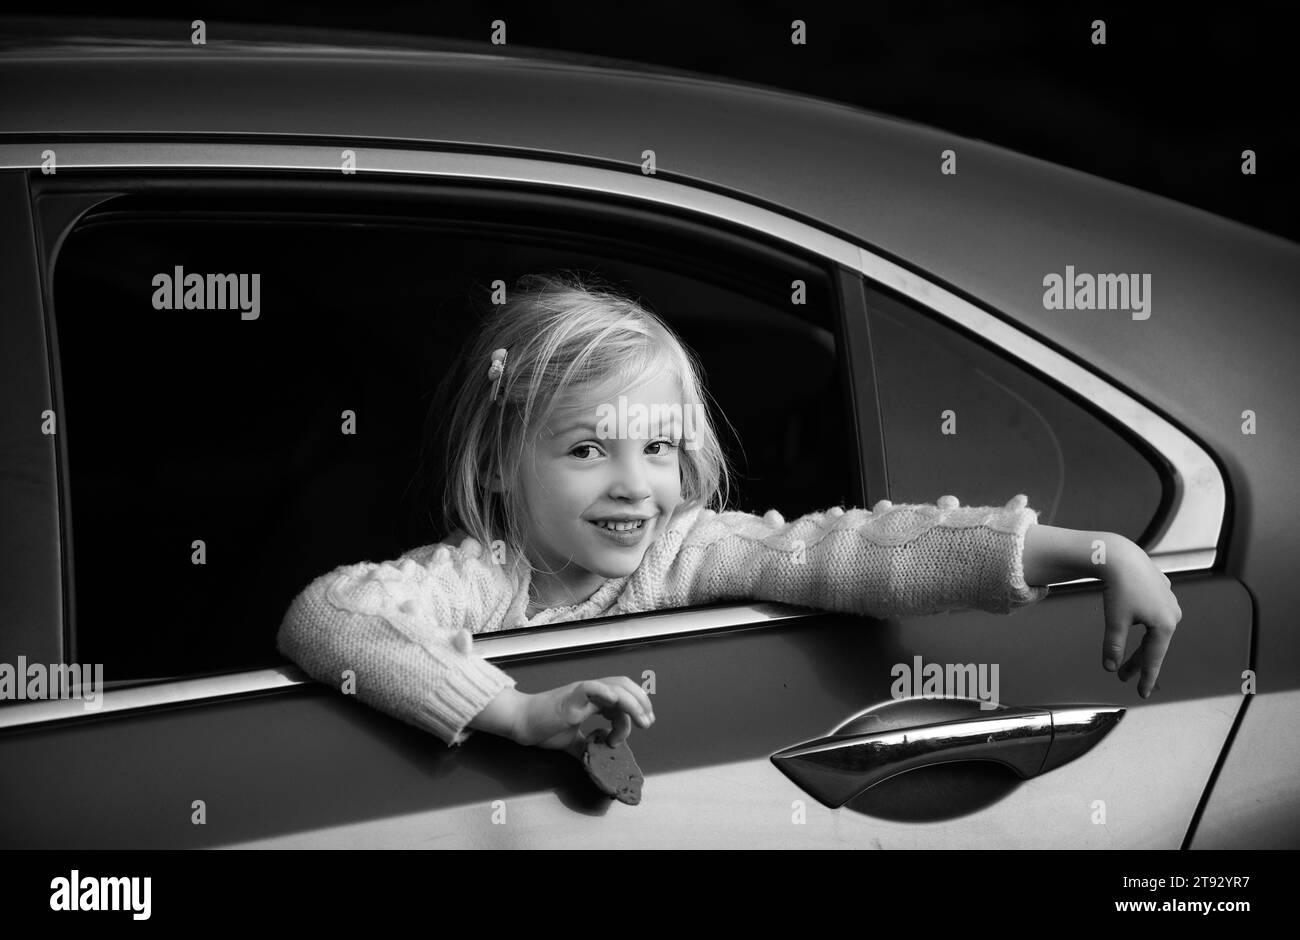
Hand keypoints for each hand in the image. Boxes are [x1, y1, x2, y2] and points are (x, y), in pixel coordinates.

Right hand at [515, 677, 654, 757]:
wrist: (520, 722)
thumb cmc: (543, 728)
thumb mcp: (572, 741)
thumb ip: (587, 747)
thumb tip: (599, 758)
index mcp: (592, 700)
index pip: (622, 698)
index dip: (636, 709)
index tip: (642, 725)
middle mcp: (590, 692)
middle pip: (624, 686)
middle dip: (641, 703)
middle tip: (647, 723)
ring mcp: (581, 693)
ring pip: (614, 688)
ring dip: (632, 703)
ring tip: (640, 721)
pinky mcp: (570, 697)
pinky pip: (591, 688)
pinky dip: (605, 692)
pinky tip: (615, 701)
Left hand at [1099, 539, 1182, 697]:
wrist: (1121, 556)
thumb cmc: (1118, 589)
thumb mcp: (1115, 621)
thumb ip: (1114, 646)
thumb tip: (1110, 667)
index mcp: (1164, 625)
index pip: (1153, 658)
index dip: (1146, 677)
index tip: (1142, 694)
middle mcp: (1172, 615)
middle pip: (1153, 646)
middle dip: (1137, 663)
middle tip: (1123, 678)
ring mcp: (1169, 602)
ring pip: (1153, 631)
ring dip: (1141, 646)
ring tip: (1126, 661)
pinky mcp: (1162, 591)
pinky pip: (1153, 614)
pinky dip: (1143, 626)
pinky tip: (1136, 627)